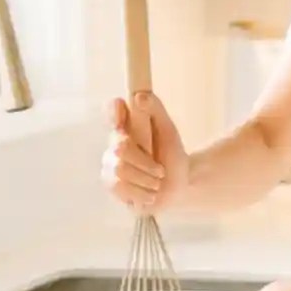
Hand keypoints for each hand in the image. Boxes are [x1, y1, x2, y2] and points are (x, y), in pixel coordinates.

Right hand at [100, 93, 188, 213]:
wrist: (180, 187)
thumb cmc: (172, 156)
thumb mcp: (169, 132)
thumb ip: (156, 111)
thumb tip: (139, 96)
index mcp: (128, 126)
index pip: (113, 110)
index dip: (115, 111)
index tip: (124, 117)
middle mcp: (114, 143)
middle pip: (120, 147)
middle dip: (145, 163)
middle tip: (160, 170)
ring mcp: (110, 164)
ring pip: (120, 170)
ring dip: (146, 179)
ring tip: (157, 183)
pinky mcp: (111, 185)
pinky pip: (120, 187)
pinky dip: (141, 193)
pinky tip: (150, 194)